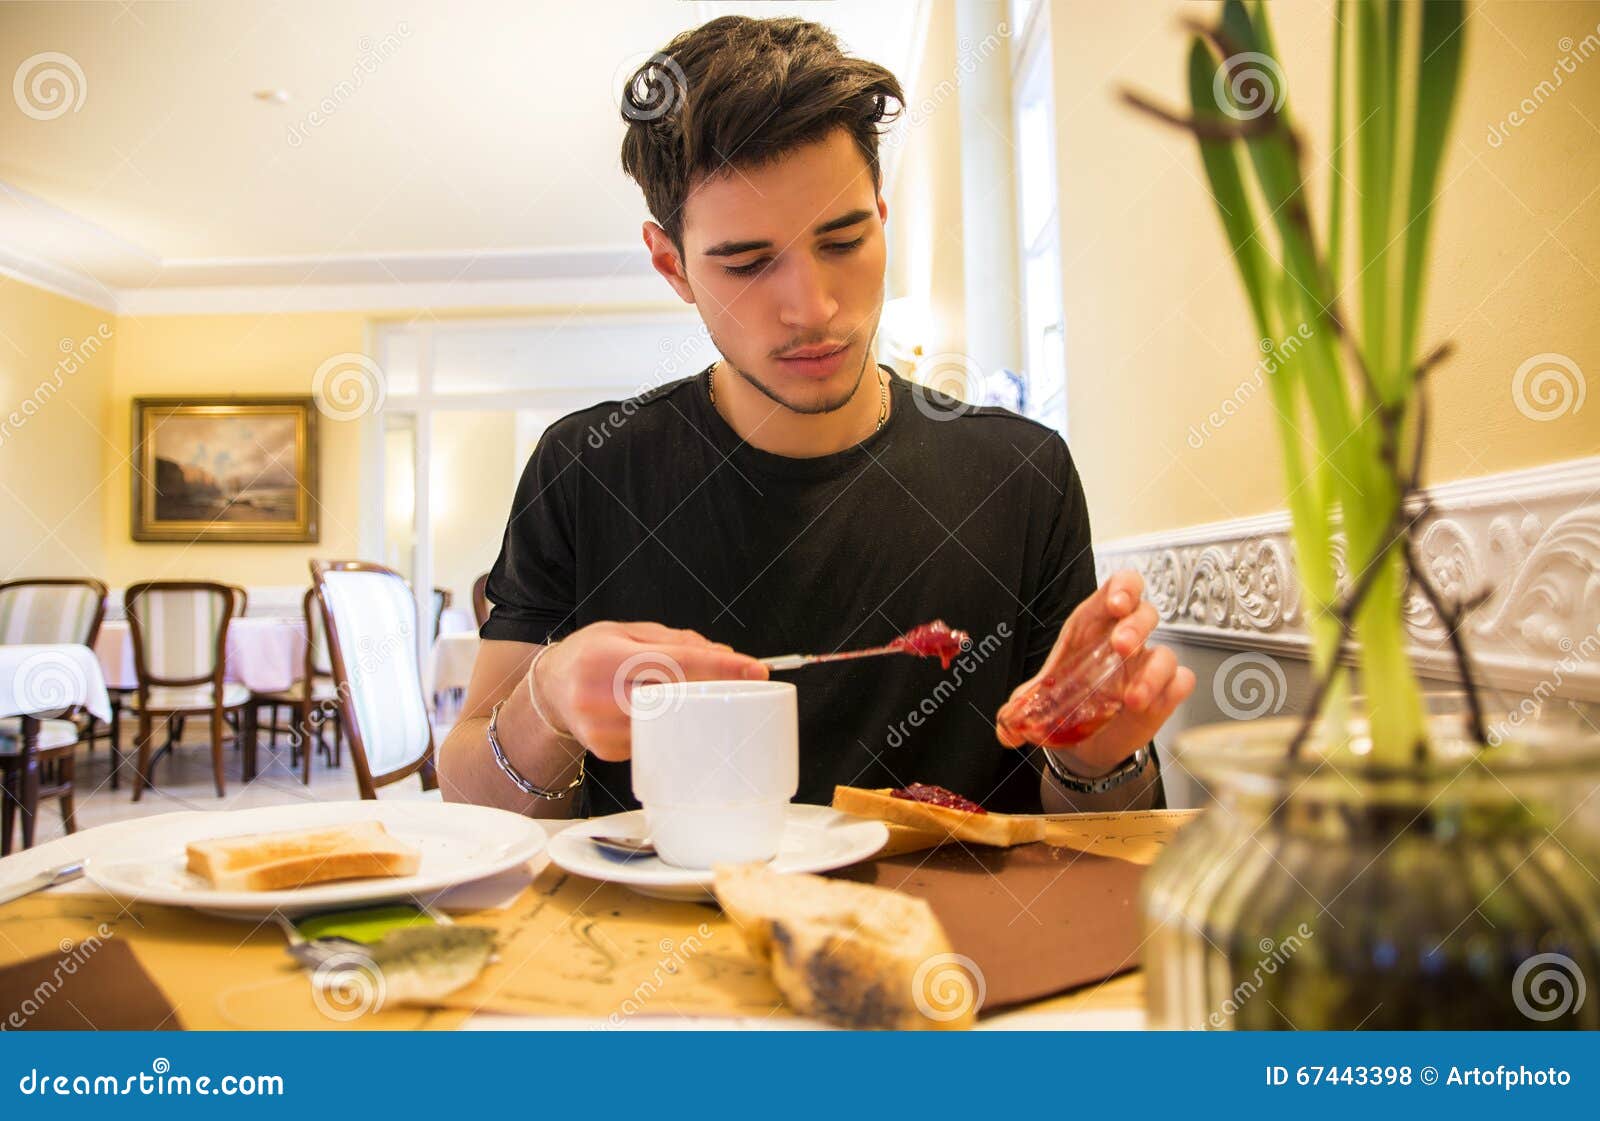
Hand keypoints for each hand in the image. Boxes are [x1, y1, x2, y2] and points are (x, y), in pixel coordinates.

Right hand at [533, 621, 767, 761]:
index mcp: (604, 658)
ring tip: (706, 693)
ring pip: (672, 724)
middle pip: (678, 697)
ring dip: (698, 709)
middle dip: (716, 689)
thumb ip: (675, 640)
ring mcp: (601, 730)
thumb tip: (723, 654)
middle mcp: (598, 696)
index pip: (675, 663)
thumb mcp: (627, 631)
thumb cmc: (590, 654)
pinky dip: (674, 725)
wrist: (550, 688)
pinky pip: (657, 739)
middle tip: (743, 682)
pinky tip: (672, 712)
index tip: (755, 668)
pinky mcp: (608, 752)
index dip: (720, 667)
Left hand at [996, 569, 1194, 774]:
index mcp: (1093, 626)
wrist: (1085, 743)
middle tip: (1121, 646)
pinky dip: (1170, 691)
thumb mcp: (1038, 703)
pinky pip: (1179, 682)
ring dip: (1153, 672)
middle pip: (1144, 613)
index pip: (1117, 589)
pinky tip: (1153, 703)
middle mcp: (1124, 640)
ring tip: (1132, 698)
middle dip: (1135, 626)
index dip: (1123, 587)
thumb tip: (1006, 727)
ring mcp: (1146, 667)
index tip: (1118, 602)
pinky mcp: (1162, 693)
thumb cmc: (1067, 702)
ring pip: (1165, 652)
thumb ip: (1019, 711)